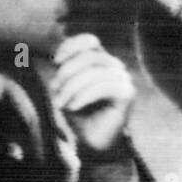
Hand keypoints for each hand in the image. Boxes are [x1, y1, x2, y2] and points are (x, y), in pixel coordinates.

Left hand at [49, 33, 134, 154]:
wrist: (92, 141)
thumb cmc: (79, 113)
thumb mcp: (66, 88)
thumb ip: (64, 70)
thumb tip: (57, 57)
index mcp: (101, 61)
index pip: (90, 41)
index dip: (72, 46)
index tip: (55, 61)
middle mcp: (115, 67)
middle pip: (90, 57)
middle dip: (67, 73)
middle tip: (54, 92)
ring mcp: (123, 79)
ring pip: (95, 73)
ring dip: (72, 88)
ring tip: (61, 104)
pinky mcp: (127, 94)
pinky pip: (103, 87)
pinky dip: (84, 96)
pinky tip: (74, 107)